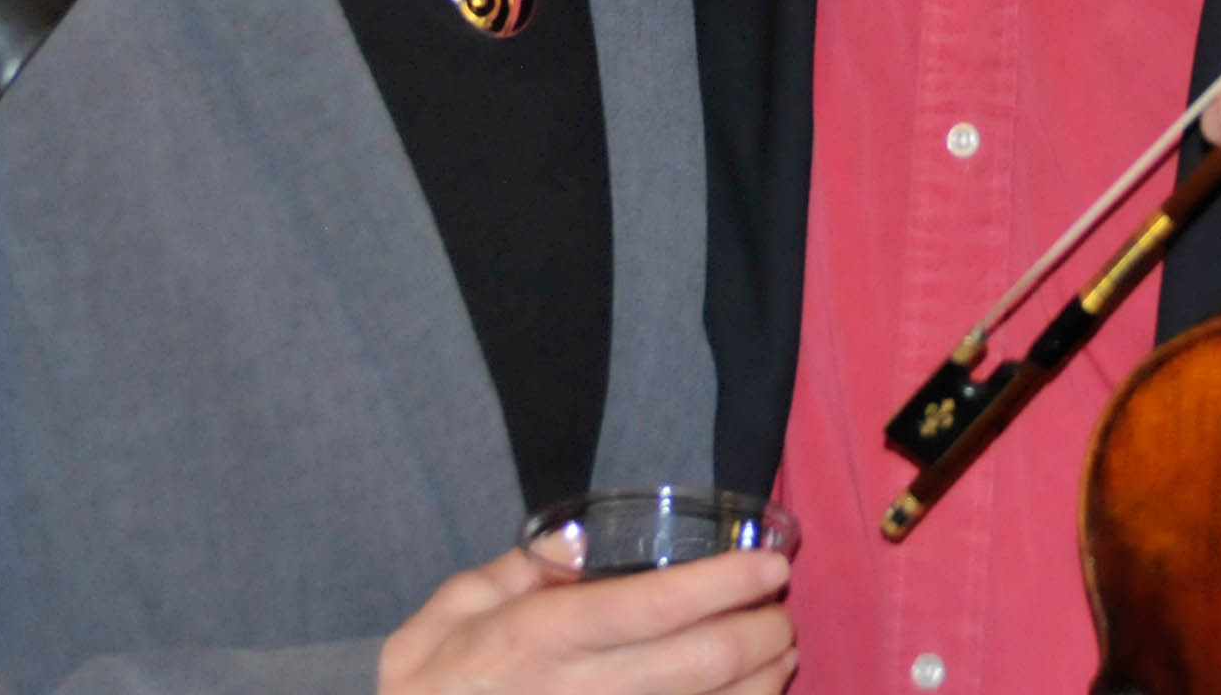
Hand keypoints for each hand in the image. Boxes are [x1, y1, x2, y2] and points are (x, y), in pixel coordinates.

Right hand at [377, 548, 793, 694]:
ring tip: (778, 647)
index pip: (654, 604)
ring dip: (765, 677)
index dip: (727, 583)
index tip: (772, 564)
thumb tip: (579, 541)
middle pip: (705, 661)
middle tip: (780, 604)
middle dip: (763, 627)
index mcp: (538, 637)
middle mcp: (581, 692)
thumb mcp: (440, 620)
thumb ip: (508, 572)